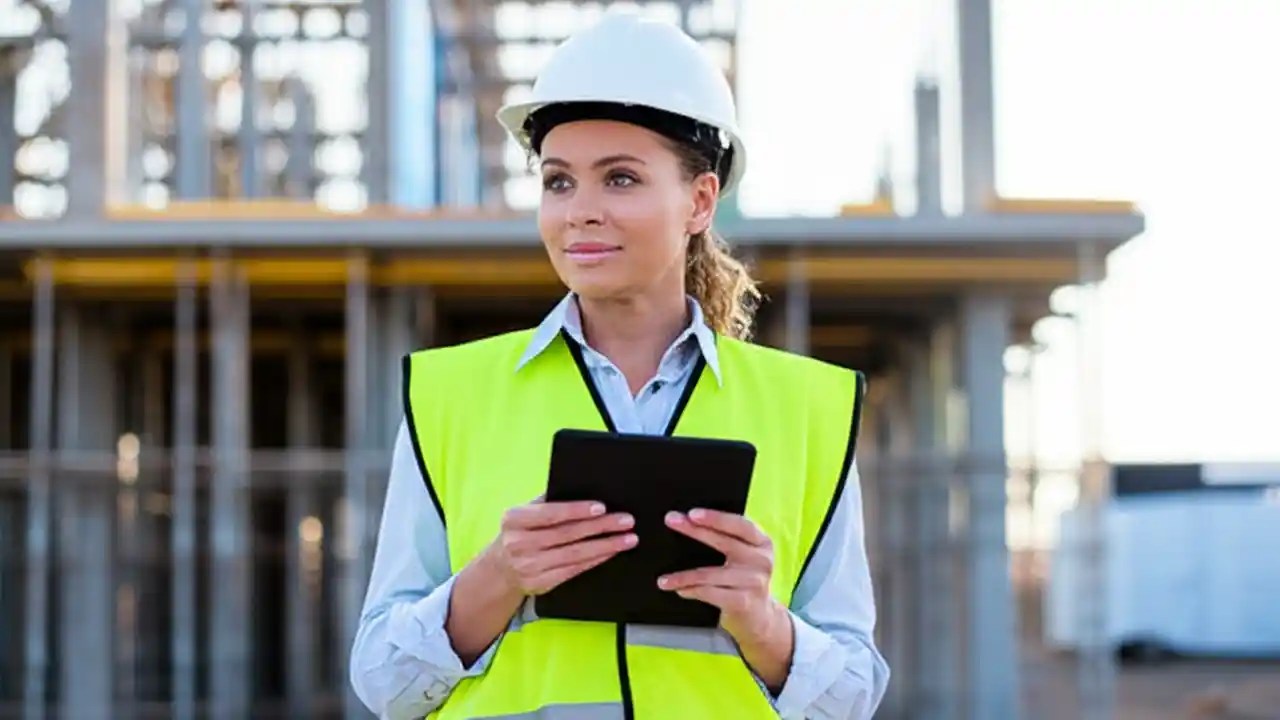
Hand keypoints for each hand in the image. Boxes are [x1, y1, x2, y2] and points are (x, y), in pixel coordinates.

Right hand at [484, 498, 637, 598]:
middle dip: (601, 527)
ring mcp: (528, 566)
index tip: (602, 507)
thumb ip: (547, 500)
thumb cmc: (521, 531)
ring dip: (605, 546)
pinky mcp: (540, 584)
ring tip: (628, 538)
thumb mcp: (524, 513)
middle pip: (567, 534)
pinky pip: (574, 570)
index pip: (550, 513)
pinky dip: (596, 560)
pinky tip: (611, 552)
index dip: (577, 510)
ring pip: (575, 554)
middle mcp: (518, 544)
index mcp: (514, 519)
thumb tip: (583, 487)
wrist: (501, 568)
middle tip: (626, 521)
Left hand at [657, 509, 788, 645]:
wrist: (759, 618)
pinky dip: (690, 590)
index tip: (692, 513)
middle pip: (723, 542)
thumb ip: (729, 539)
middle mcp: (761, 560)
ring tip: (664, 579)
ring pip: (708, 574)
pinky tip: (680, 590)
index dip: (716, 517)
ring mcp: (753, 582)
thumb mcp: (746, 556)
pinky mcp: (743, 602)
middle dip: (693, 530)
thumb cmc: (745, 581)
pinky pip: (708, 592)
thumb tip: (691, 522)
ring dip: (682, 576)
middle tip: (671, 520)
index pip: (739, 524)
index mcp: (762, 542)